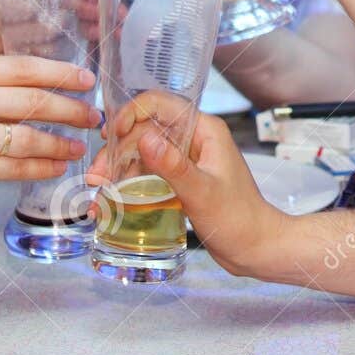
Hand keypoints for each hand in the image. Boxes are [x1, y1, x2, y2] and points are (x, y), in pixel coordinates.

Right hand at [0, 55, 100, 221]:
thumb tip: (33, 83)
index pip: (22, 66)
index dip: (60, 71)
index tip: (85, 78)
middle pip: (33, 99)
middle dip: (71, 108)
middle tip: (93, 113)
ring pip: (30, 136)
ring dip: (62, 141)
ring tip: (80, 144)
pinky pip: (18, 167)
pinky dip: (44, 167)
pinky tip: (58, 166)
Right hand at [87, 97, 288, 279]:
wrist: (257, 250)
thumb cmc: (239, 220)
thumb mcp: (201, 192)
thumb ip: (172, 165)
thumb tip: (144, 139)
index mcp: (204, 131)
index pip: (161, 105)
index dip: (131, 114)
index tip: (110, 136)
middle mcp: (194, 140)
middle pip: (146, 131)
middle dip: (118, 151)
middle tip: (97, 176)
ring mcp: (187, 161)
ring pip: (143, 154)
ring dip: (119, 169)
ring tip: (98, 193)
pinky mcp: (181, 182)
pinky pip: (149, 175)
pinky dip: (130, 185)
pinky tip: (112, 201)